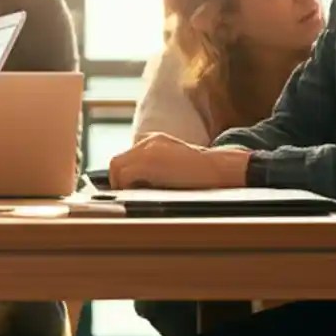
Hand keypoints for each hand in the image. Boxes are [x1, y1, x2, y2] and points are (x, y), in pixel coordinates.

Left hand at [109, 133, 249, 189]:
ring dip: (121, 183)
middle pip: (117, 161)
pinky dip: (127, 187)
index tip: (129, 187)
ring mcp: (147, 150)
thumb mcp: (175, 162)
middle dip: (118, 179)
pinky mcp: (148, 162)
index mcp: (155, 140)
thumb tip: (138, 185)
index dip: (125, 173)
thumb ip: (157, 167)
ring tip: (133, 195)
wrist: (218, 168)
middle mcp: (148, 142)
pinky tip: (140, 194)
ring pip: (116, 167)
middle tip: (127, 194)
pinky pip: (124, 176)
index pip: (128, 156)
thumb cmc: (202, 172)